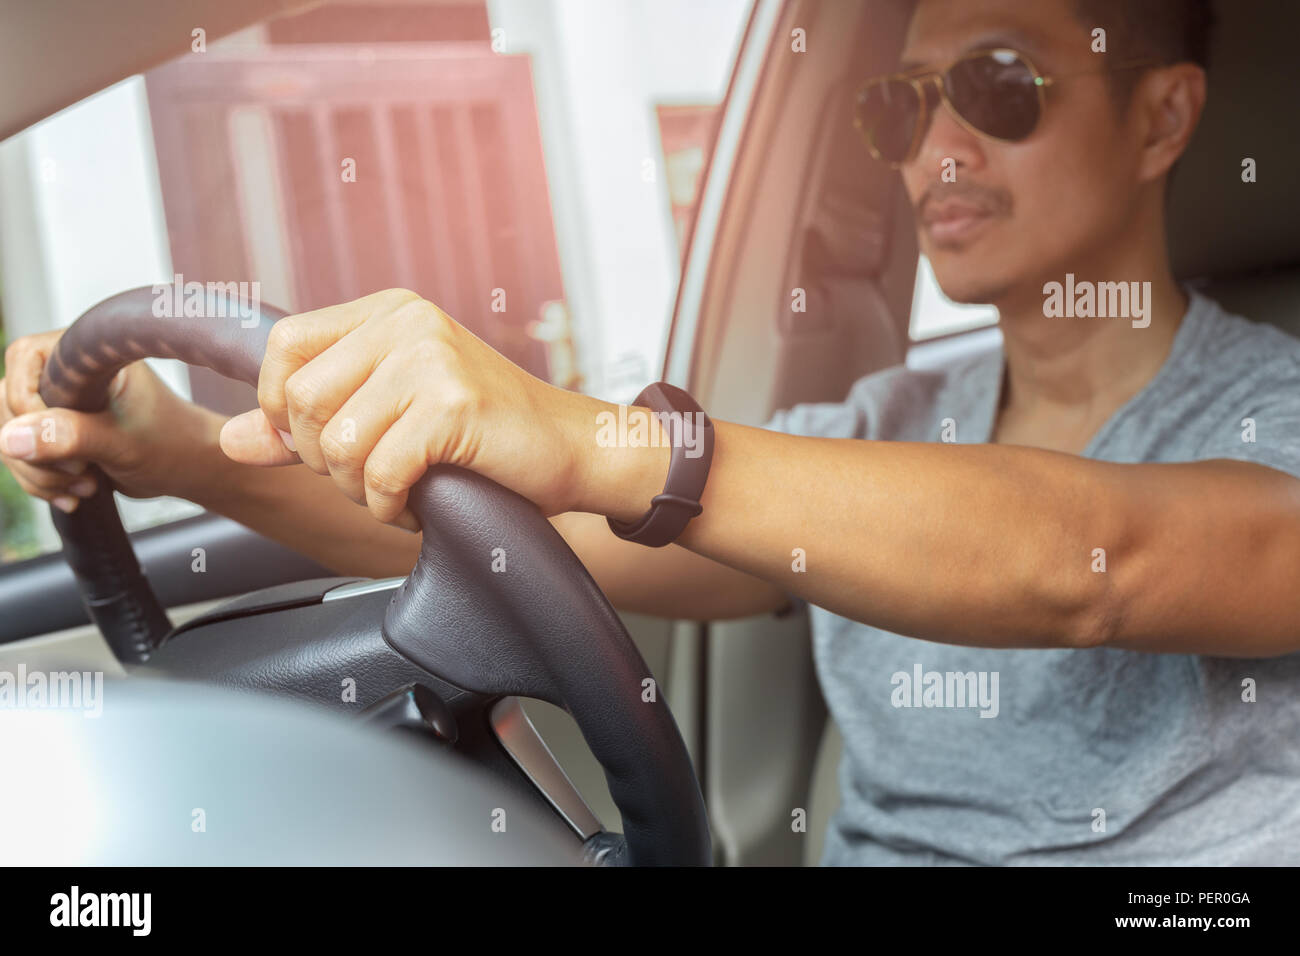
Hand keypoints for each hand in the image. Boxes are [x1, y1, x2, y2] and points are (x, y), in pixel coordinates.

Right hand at [0, 328, 222, 510]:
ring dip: (41, 472)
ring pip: (12, 436)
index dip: (29, 403)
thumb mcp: (120, 441)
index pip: (23, 359)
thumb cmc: (171, 443)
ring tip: (86, 487)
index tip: (62, 436)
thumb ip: (67, 436)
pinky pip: (24, 455)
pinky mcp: (58, 431)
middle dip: (37, 451)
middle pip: (10, 405)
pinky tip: (76, 495)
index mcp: (86, 354)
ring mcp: (59, 403)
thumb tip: (9, 438)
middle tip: (80, 472)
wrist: (190, 468)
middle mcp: (67, 372)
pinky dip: (44, 481)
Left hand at [219, 289, 619, 530]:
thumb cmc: (488, 436)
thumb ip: (305, 426)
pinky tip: (418, 504)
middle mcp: (408, 324)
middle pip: (301, 398)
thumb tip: (230, 441)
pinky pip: (380, 470)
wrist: (575, 450)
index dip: (278, 408)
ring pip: (336, 439)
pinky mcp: (453, 404)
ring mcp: (432, 359)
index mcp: (390, 313)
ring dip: (357, 487)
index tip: (314, 443)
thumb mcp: (391, 417)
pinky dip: (390, 505)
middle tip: (367, 476)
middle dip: (321, 459)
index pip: (285, 346)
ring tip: (396, 491)